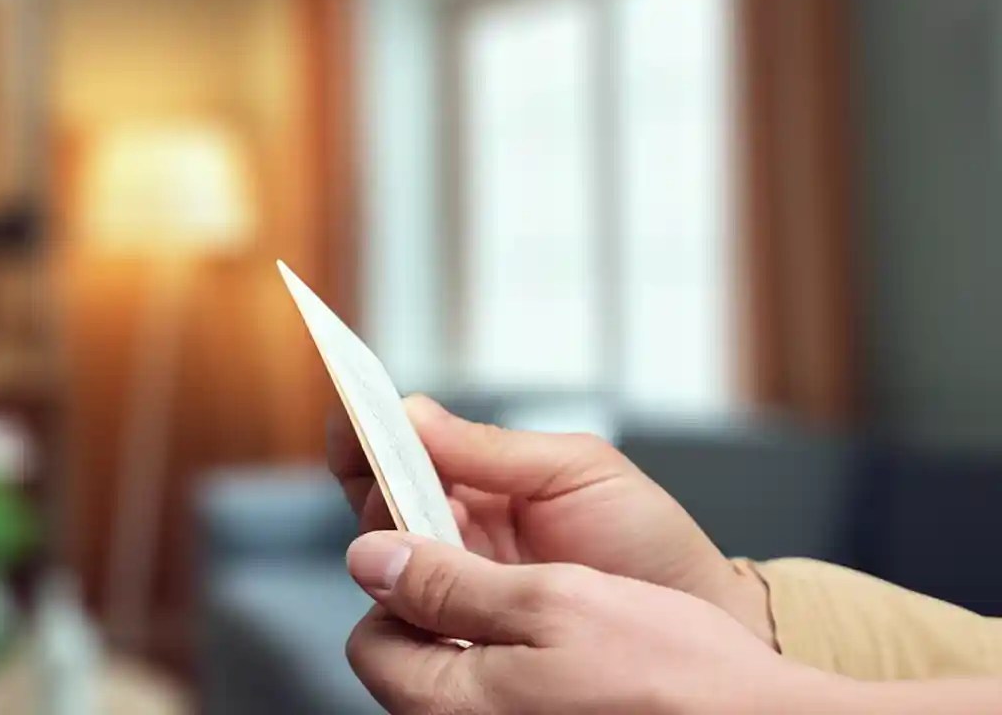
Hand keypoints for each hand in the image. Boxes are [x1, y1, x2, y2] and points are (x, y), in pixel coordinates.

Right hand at [328, 395, 772, 643]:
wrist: (695, 619)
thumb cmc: (647, 541)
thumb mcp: (578, 470)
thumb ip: (494, 446)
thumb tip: (412, 411)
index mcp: (479, 481)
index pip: (400, 451)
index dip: (366, 432)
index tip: (347, 414)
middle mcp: (455, 531)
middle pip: (377, 501)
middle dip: (375, 482)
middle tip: (398, 480)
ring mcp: (456, 582)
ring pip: (385, 554)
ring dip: (391, 532)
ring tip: (432, 521)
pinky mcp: (462, 632)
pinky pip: (409, 610)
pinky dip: (403, 588)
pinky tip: (427, 573)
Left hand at [343, 531, 816, 713]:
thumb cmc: (665, 676)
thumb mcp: (551, 605)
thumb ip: (445, 582)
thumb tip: (368, 557)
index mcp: (444, 701)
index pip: (371, 627)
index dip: (395, 559)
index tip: (427, 500)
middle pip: (409, 629)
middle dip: (432, 558)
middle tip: (478, 503)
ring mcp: (500, 714)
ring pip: (454, 635)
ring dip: (471, 574)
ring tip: (521, 538)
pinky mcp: (537, 707)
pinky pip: (497, 652)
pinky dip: (507, 606)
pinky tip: (550, 579)